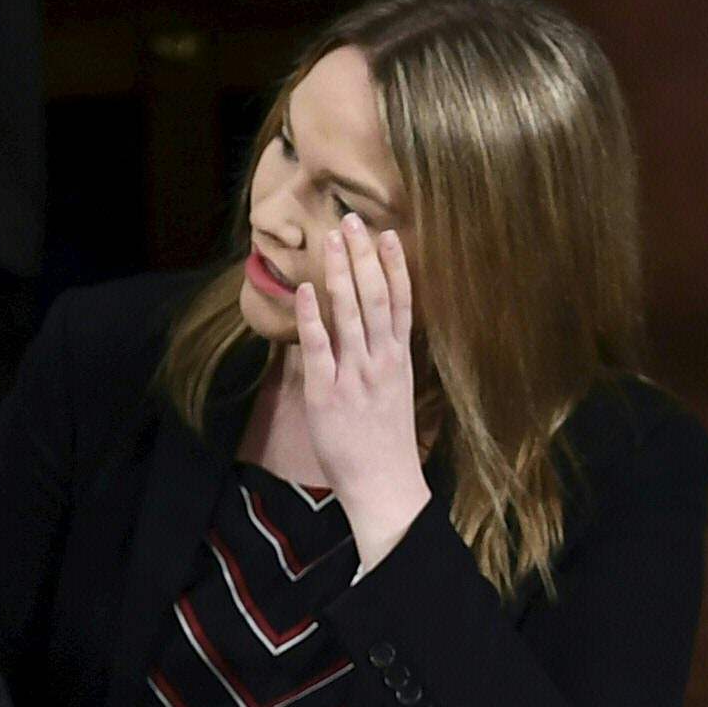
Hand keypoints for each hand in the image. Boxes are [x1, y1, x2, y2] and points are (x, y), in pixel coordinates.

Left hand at [295, 214, 428, 567]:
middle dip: (363, 256)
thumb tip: (374, 331)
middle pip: (374, 297)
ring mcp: (354, 376)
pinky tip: (307, 290)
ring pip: (350, 313)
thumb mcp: (396, 394)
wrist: (384, 486)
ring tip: (332, 238)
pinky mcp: (327, 393)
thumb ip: (386, 359)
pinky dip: (313, 317)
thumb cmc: (387, 443)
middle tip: (350, 220)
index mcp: (399, 361)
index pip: (400, 303)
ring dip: (341, 272)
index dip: (393, 266)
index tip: (386, 234)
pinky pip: (319, 348)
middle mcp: (380, 362)